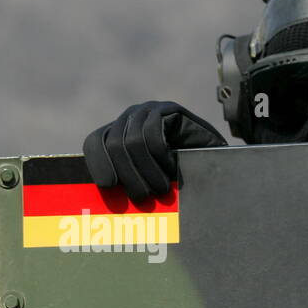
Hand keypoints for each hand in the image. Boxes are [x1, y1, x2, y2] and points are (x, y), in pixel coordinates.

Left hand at [82, 101, 226, 202]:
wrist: (214, 163)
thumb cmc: (175, 179)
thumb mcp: (143, 180)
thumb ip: (124, 181)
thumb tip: (99, 196)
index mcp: (116, 133)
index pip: (94, 141)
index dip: (98, 163)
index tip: (109, 186)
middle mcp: (128, 118)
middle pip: (114, 144)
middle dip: (128, 176)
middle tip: (143, 198)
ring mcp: (148, 111)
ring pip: (132, 141)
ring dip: (147, 171)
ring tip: (160, 189)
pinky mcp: (168, 109)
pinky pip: (153, 134)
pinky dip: (160, 156)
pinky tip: (171, 167)